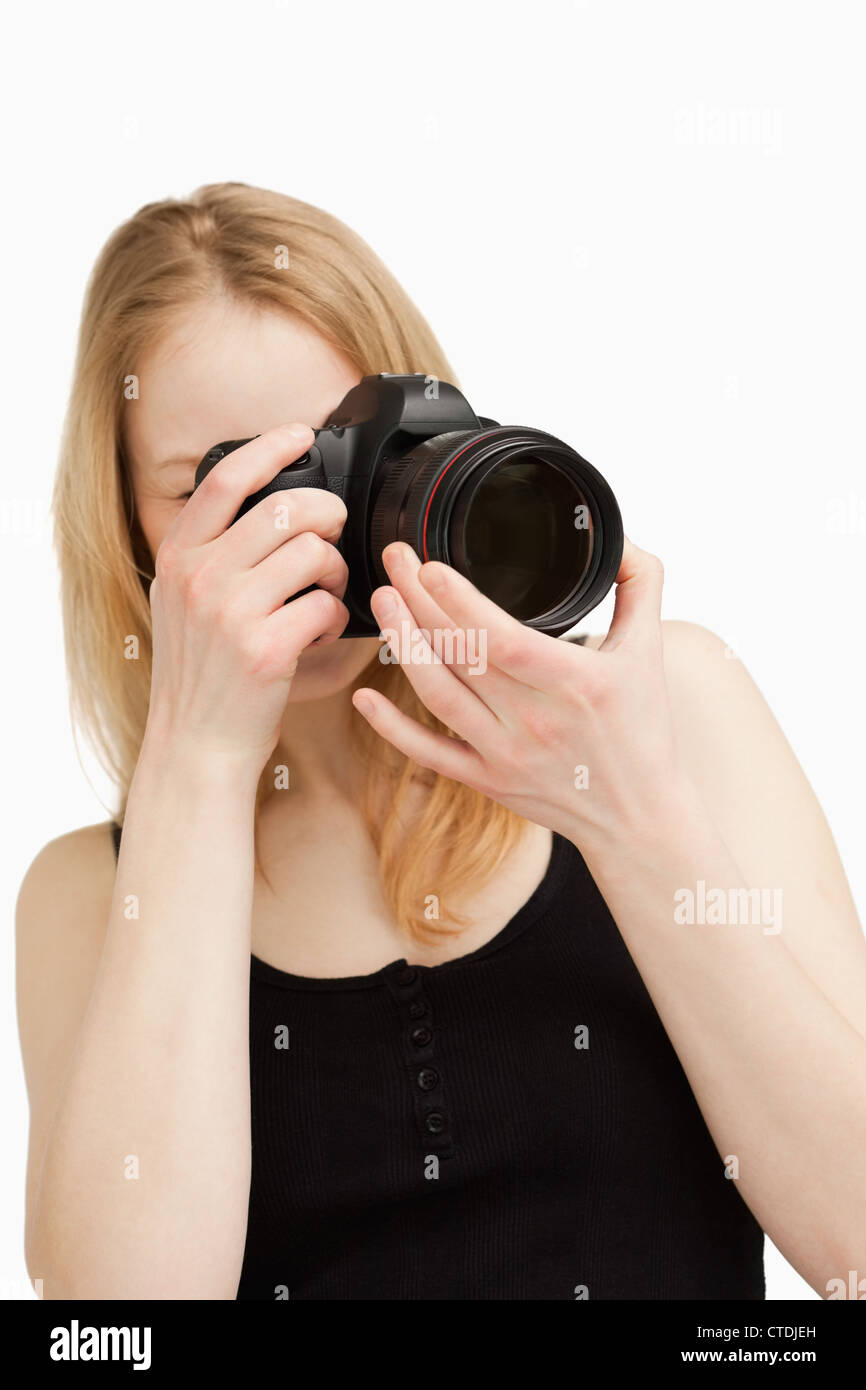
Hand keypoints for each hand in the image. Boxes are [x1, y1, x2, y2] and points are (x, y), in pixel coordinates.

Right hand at [146, 423, 348, 771]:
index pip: (224, 480)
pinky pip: (326, 604)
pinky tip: (317, 633)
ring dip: (335, 572)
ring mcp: (229, 612)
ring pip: (314, 553)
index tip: (300, 435)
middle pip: (285, 509)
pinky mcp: (265, 648)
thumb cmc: (203, 673)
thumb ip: (209, 553)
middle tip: (331, 539)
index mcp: (178, 558)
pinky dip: (334, 617)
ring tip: (323, 595)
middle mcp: (198, 578)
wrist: (196, 744)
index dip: (269, 448)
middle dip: (326, 516)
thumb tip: (265, 503)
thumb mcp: (182, 602)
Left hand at [352, 538, 685, 850]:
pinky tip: (363, 696)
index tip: (429, 566)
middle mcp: (535, 719)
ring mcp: (505, 754)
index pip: (503, 638)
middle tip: (396, 559)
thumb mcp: (651, 651)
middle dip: (418, 601)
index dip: (459, 603)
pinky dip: (391, 727)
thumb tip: (617, 535)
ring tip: (383, 601)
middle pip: (460, 654)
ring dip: (402, 645)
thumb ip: (639, 585)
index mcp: (575, 681)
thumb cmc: (642, 731)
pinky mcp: (487, 781)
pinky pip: (428, 753)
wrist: (638, 818)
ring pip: (437, 695)